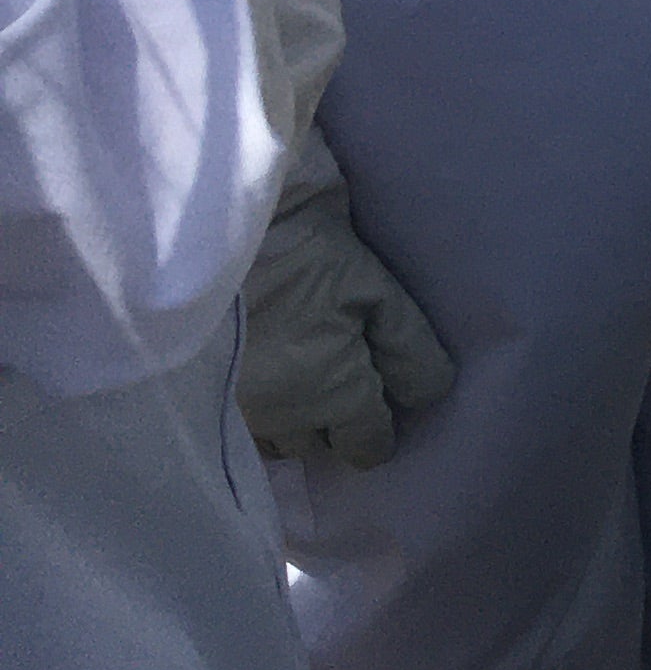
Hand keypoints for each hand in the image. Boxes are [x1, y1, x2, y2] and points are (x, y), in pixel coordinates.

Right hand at [239, 134, 453, 469]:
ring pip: (276, 442)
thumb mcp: (380, 293)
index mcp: (331, 394)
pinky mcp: (203, 391)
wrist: (237, 224)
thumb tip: (429, 395)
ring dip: (295, 424)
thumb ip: (409, 351)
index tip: (382, 409)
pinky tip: (267, 385)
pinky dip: (259, 416)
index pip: (364, 444)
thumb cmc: (316, 255)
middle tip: (343, 384)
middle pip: (318, 445)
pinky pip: (240, 428)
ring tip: (305, 385)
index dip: (379, 431)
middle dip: (336, 424)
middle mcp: (281, 415)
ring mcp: (236, 409)